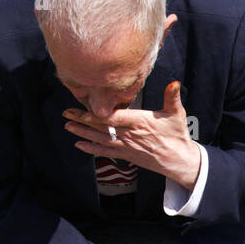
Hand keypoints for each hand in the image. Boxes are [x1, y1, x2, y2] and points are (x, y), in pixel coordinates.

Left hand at [63, 81, 200, 189]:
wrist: (179, 160)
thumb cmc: (177, 135)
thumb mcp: (176, 114)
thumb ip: (172, 97)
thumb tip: (174, 83)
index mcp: (140, 122)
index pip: (114, 119)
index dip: (97, 116)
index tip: (82, 112)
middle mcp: (130, 135)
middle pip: (102, 127)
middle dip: (83, 120)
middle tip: (66, 113)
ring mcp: (127, 146)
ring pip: (100, 139)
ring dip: (83, 133)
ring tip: (68, 126)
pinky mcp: (126, 155)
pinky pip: (106, 152)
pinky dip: (92, 149)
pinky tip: (79, 145)